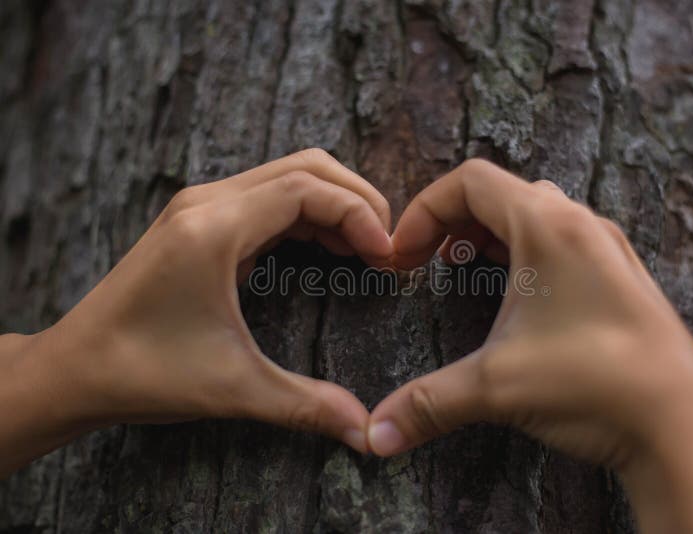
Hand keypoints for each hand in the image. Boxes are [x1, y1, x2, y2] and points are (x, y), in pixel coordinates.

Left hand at [1, 149, 391, 474]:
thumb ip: (305, 404)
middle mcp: (206, 203)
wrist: (75, 369)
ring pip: (287, 175)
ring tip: (365, 250)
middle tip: (387, 246)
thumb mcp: (232, 388)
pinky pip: (267, 197)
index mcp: (213, 228)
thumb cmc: (142, 372)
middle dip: (357, 199)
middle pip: (305, 167)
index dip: (359, 214)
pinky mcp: (199, 221)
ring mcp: (200, 207)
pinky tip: (326, 250)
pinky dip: (308, 214)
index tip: (387, 256)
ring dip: (334, 204)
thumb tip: (367, 432)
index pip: (307, 188)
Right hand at [368, 159, 692, 533]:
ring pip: (537, 214)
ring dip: (491, 234)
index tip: (402, 255)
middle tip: (427, 261)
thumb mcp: (497, 386)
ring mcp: (609, 249)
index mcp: (548, 225)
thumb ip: (427, 403)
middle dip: (453, 222)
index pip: (469, 181)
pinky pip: (565, 241)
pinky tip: (519, 294)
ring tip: (465, 268)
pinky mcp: (622, 278)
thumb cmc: (596, 384)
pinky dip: (527, 252)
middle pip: (501, 193)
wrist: (682, 426)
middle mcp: (582, 224)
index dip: (422, 211)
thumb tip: (376, 435)